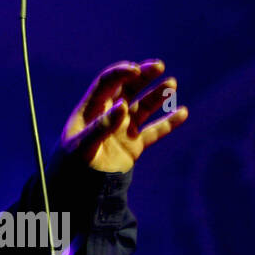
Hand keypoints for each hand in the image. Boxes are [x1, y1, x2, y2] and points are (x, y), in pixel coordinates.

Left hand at [58, 59, 188, 173]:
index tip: (135, 69)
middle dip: (142, 76)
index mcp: (91, 109)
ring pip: (143, 107)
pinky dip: (169, 123)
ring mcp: (122, 129)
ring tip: (171, 84)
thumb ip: (100, 126)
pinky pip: (154, 131)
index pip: (106, 84)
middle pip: (127, 89)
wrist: (77, 188)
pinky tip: (182, 113)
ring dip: (157, 95)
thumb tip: (121, 106)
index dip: (120, 74)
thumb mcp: (81, 145)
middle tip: (158, 66)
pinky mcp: (134, 145)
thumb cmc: (72, 163)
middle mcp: (108, 114)